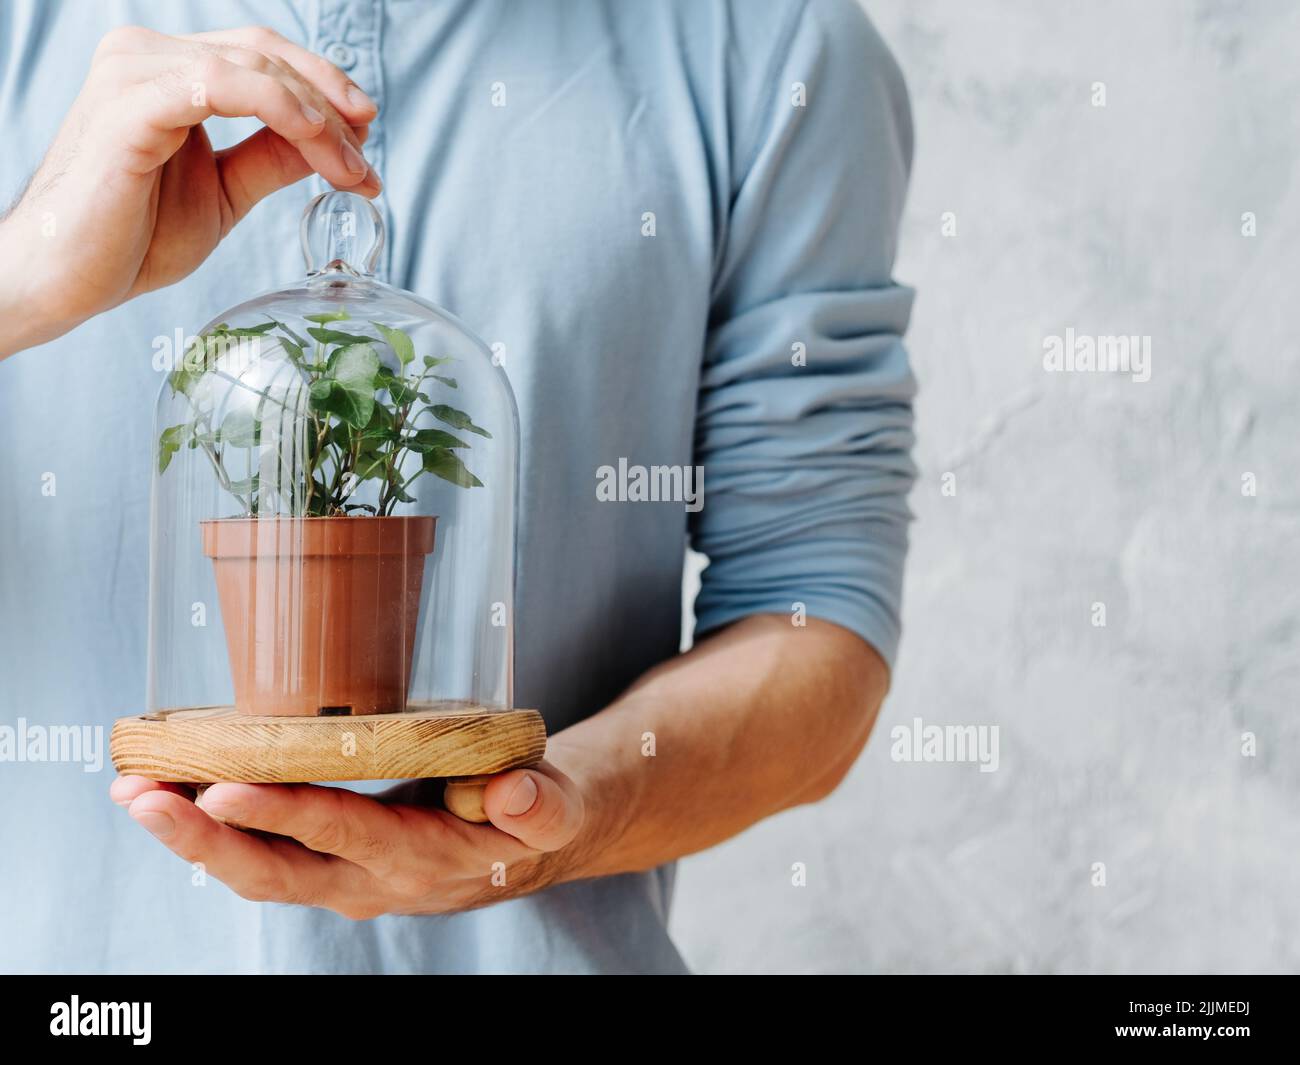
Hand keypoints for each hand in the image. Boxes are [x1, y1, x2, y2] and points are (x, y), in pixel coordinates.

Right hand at [0, 25, 380, 356]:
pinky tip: (315, 142)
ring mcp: (135, 73)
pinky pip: (222, 86)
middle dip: (333, 106)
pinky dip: (282, 109)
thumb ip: (271, 158)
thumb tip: (329, 143)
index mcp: (168, 70)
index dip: (325, 90)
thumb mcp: (225, 192)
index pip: (263, 56)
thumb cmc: (132, 237)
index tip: (366, 142)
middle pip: (266, 53)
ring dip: (319, 118)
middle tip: (367, 161)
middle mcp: (147, 55)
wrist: (68, 279)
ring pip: (256, 69)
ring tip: (351, 168)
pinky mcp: (130, 105)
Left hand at [111, 764, 585, 918]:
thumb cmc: (536, 812)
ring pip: (257, 871)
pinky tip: (174, 792)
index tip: (222, 792)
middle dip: (203, 840)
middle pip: (276, 872)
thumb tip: (514, 794)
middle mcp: (371, 880)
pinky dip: (212, 829)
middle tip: (143, 798)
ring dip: (191, 837)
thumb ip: (542, 804)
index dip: (284, 815)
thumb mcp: (558, 804)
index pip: (345, 835)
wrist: (527, 841)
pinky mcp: (328, 862)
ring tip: (134, 792)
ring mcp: (343, 878)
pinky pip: (262, 856)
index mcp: (424, 859)